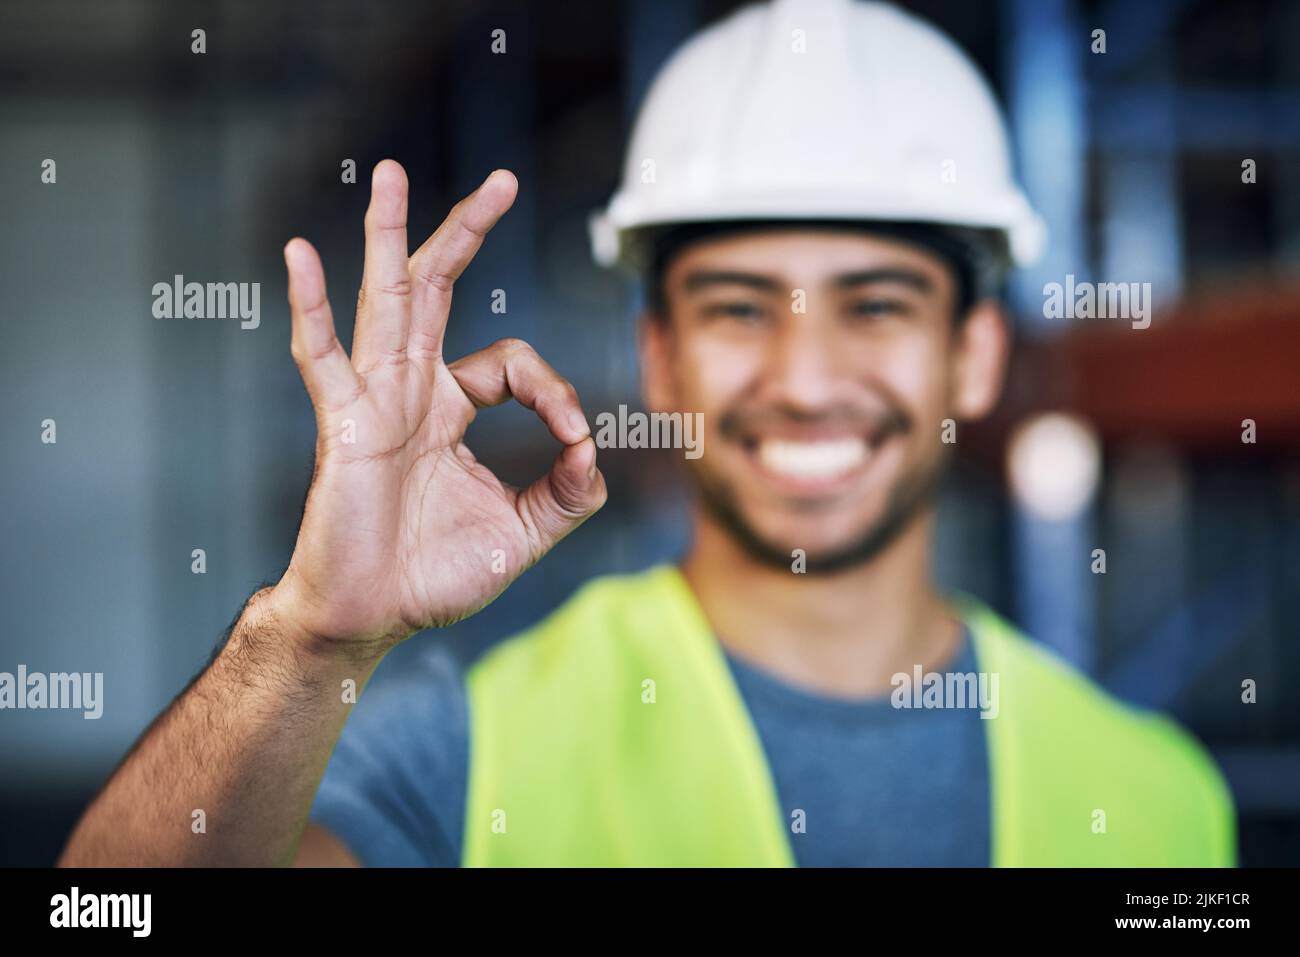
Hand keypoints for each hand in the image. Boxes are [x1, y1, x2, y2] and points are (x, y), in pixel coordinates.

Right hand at [273, 160, 605, 654]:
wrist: (372, 618)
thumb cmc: (434, 577)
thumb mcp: (523, 533)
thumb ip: (567, 493)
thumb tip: (597, 448)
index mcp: (451, 410)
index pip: (510, 362)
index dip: (553, 387)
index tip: (576, 438)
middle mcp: (411, 392)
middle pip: (438, 291)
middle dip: (467, 233)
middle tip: (501, 180)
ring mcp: (373, 401)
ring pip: (384, 301)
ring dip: (389, 236)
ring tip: (390, 175)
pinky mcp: (340, 424)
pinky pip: (321, 356)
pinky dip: (309, 306)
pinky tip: (299, 253)